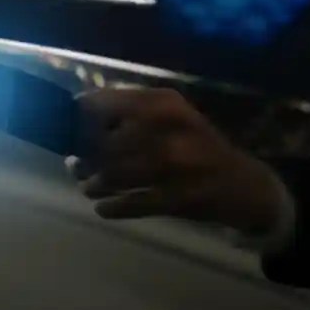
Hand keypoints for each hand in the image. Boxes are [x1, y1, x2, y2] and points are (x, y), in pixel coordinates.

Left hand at [70, 87, 285, 235]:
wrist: (243, 184)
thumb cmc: (197, 146)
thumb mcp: (171, 117)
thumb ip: (130, 112)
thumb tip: (75, 117)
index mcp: (163, 102)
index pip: (103, 104)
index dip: (78, 119)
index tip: (67, 130)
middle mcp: (169, 128)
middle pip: (103, 144)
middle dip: (83, 158)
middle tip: (75, 167)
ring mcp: (175, 165)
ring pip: (113, 175)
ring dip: (93, 184)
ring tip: (88, 187)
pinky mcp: (178, 198)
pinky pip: (131, 204)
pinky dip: (111, 208)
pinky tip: (104, 208)